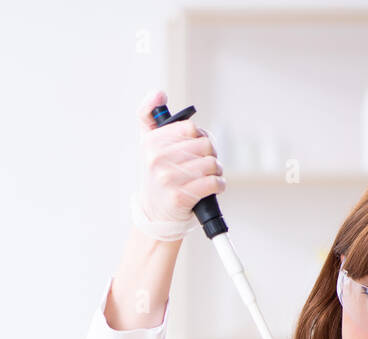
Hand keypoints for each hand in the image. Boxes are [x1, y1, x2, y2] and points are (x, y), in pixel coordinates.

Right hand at [133, 90, 223, 238]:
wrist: (155, 215)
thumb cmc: (158, 176)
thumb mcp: (148, 144)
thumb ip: (149, 115)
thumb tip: (157, 93)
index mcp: (151, 143)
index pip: (191, 128)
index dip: (198, 138)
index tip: (192, 149)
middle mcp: (156, 159)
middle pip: (204, 145)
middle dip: (209, 155)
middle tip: (202, 165)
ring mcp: (167, 179)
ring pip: (211, 163)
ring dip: (216, 171)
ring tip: (206, 177)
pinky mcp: (180, 196)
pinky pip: (214, 182)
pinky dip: (219, 184)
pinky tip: (212, 187)